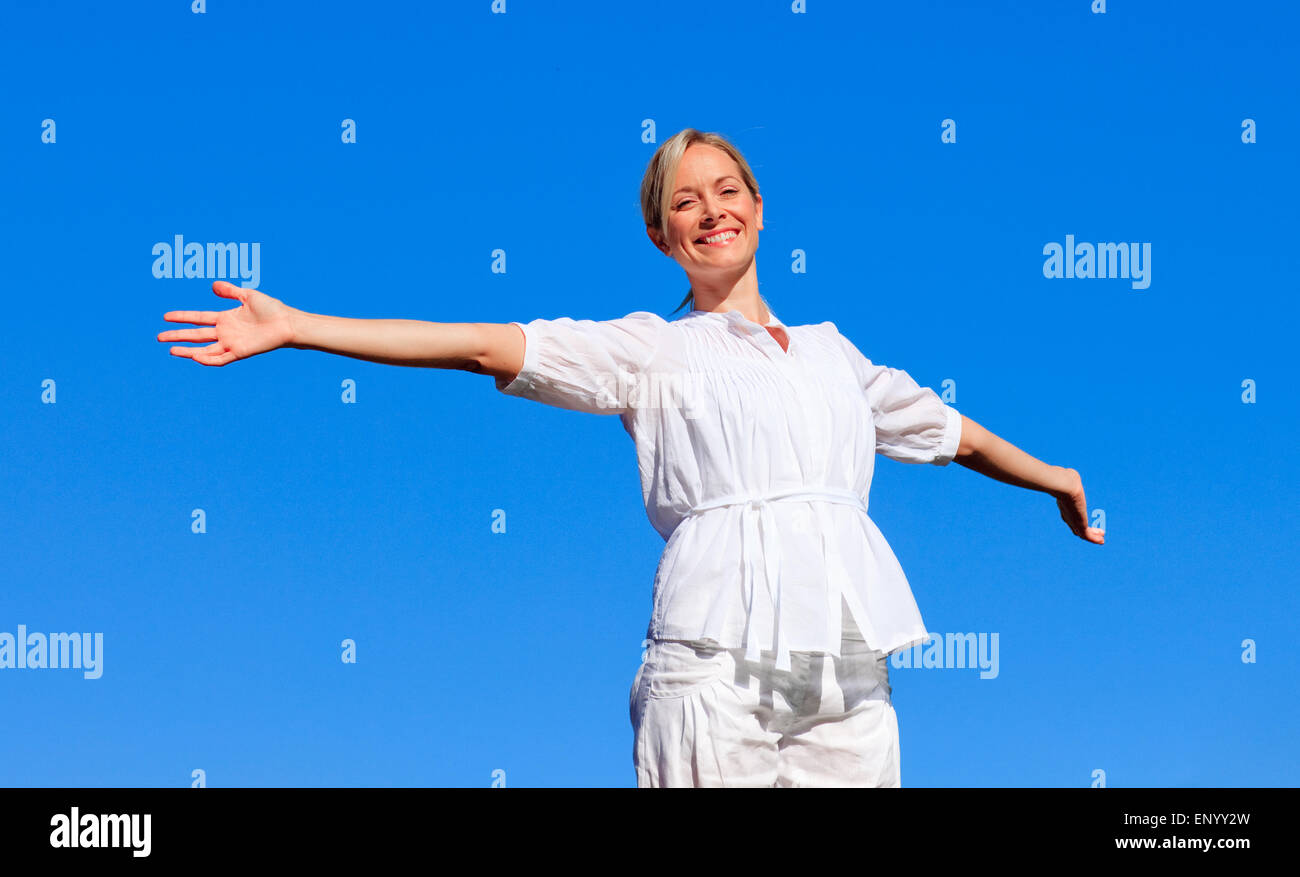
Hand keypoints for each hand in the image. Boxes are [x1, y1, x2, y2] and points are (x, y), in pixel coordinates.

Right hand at [157, 281, 295, 365]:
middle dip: (178, 336)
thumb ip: (230, 291)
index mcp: (225, 318)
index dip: (182, 317)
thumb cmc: (271, 309)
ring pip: (204, 349)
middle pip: (196, 335)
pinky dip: (207, 359)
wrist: (286, 322)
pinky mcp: (240, 352)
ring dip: (188, 351)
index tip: (166, 316)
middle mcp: (226, 332)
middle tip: (159, 337)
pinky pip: (220, 359)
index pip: (198, 317)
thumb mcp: (248, 295)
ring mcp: (231, 343)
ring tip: (171, 350)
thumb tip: (213, 286)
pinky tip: (195, 357)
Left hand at [1052, 467, 1104, 543]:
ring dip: (1093, 537)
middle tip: (1095, 533)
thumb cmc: (1066, 479)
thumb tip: (1070, 473)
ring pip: (1082, 533)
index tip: (1083, 523)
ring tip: (1101, 540)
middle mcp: (1067, 514)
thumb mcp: (1068, 478)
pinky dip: (1094, 539)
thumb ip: (1070, 477)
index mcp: (1064, 504)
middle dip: (1086, 531)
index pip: (1069, 517)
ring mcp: (1072, 520)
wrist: (1066, 485)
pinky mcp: (1080, 524)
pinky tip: (1101, 541)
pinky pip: (1087, 535)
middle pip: (1075, 527)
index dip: (1075, 521)